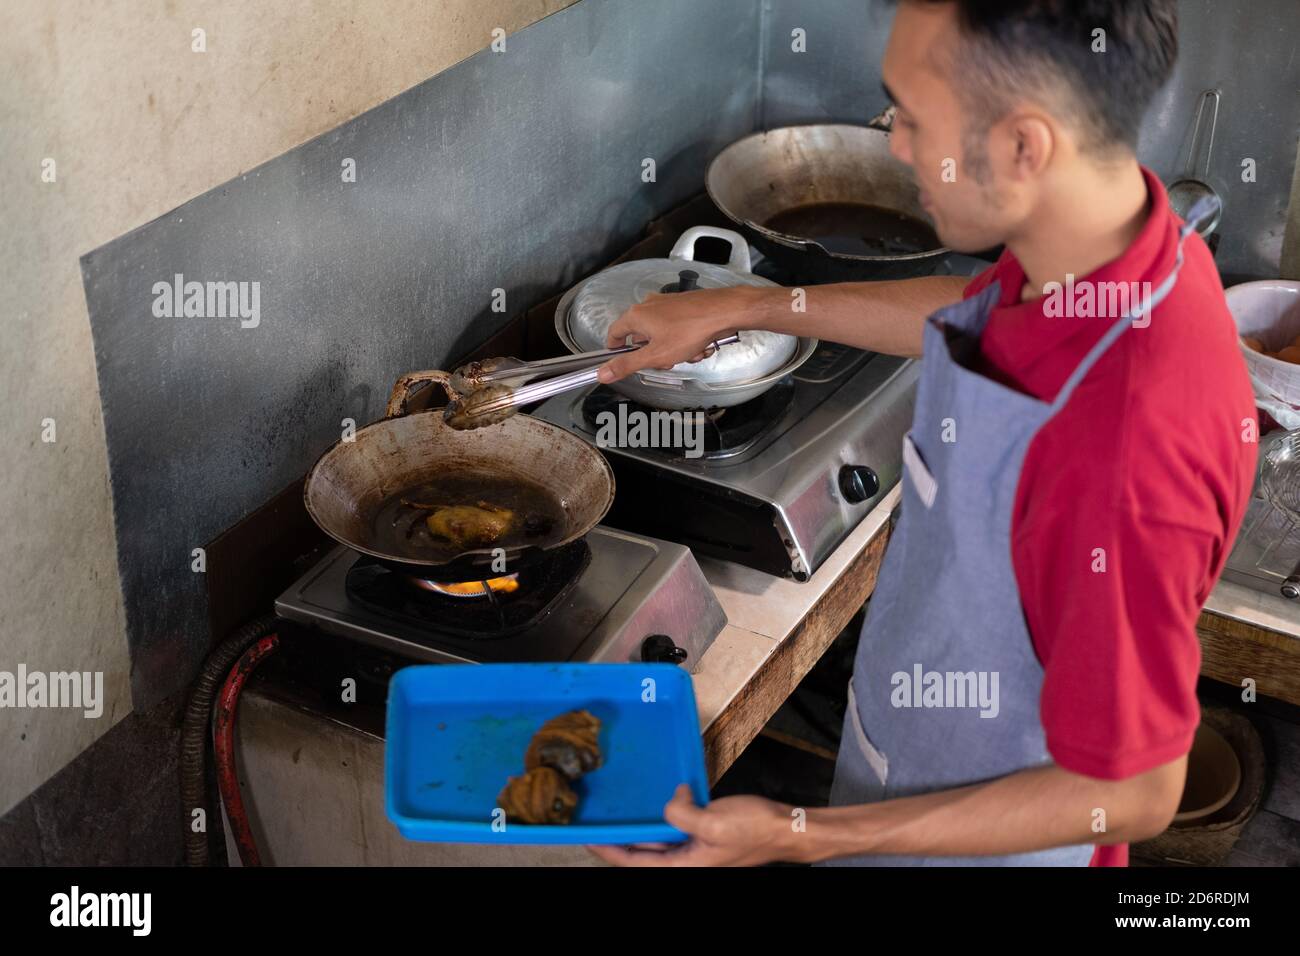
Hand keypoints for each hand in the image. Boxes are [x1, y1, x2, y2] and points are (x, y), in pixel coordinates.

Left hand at [586, 784, 797, 866]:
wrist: (785, 827)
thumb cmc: (754, 830)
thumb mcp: (712, 821)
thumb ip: (681, 814)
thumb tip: (669, 802)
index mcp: (685, 867)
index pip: (635, 864)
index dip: (609, 851)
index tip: (588, 836)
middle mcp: (686, 861)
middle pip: (642, 853)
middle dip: (621, 839)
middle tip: (597, 820)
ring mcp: (695, 849)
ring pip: (658, 840)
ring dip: (641, 827)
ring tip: (619, 811)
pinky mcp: (704, 835)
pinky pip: (676, 827)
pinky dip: (664, 815)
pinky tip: (657, 801)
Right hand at [597, 287, 755, 383]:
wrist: (723, 312)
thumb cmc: (691, 330)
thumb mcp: (655, 355)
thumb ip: (627, 365)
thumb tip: (603, 373)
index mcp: (636, 315)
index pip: (614, 332)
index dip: (614, 348)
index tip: (617, 359)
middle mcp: (649, 306)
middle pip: (641, 337)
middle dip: (655, 355)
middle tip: (666, 362)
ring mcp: (666, 304)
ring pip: (662, 336)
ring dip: (674, 351)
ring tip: (690, 353)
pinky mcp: (682, 306)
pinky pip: (677, 329)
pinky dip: (685, 341)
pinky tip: (698, 346)